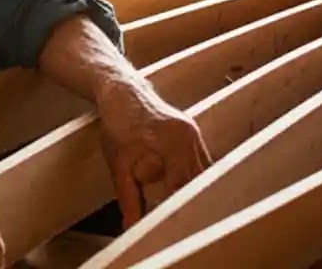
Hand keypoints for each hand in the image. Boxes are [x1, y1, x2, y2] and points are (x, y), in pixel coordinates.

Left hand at [95, 79, 211, 228]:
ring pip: (204, 173)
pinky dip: (195, 179)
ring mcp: (195, 134)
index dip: (179, 210)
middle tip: (184, 228)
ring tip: (189, 216)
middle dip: (192, 204)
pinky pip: (202, 162)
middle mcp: (190, 138)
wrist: (121, 92)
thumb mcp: (118, 165)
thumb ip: (128, 197)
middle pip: (199, 182)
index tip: (174, 228)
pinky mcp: (193, 134)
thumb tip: (130, 227)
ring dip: (196, 192)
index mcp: (175, 145)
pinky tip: (188, 193)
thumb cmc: (117, 126)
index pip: (185, 188)